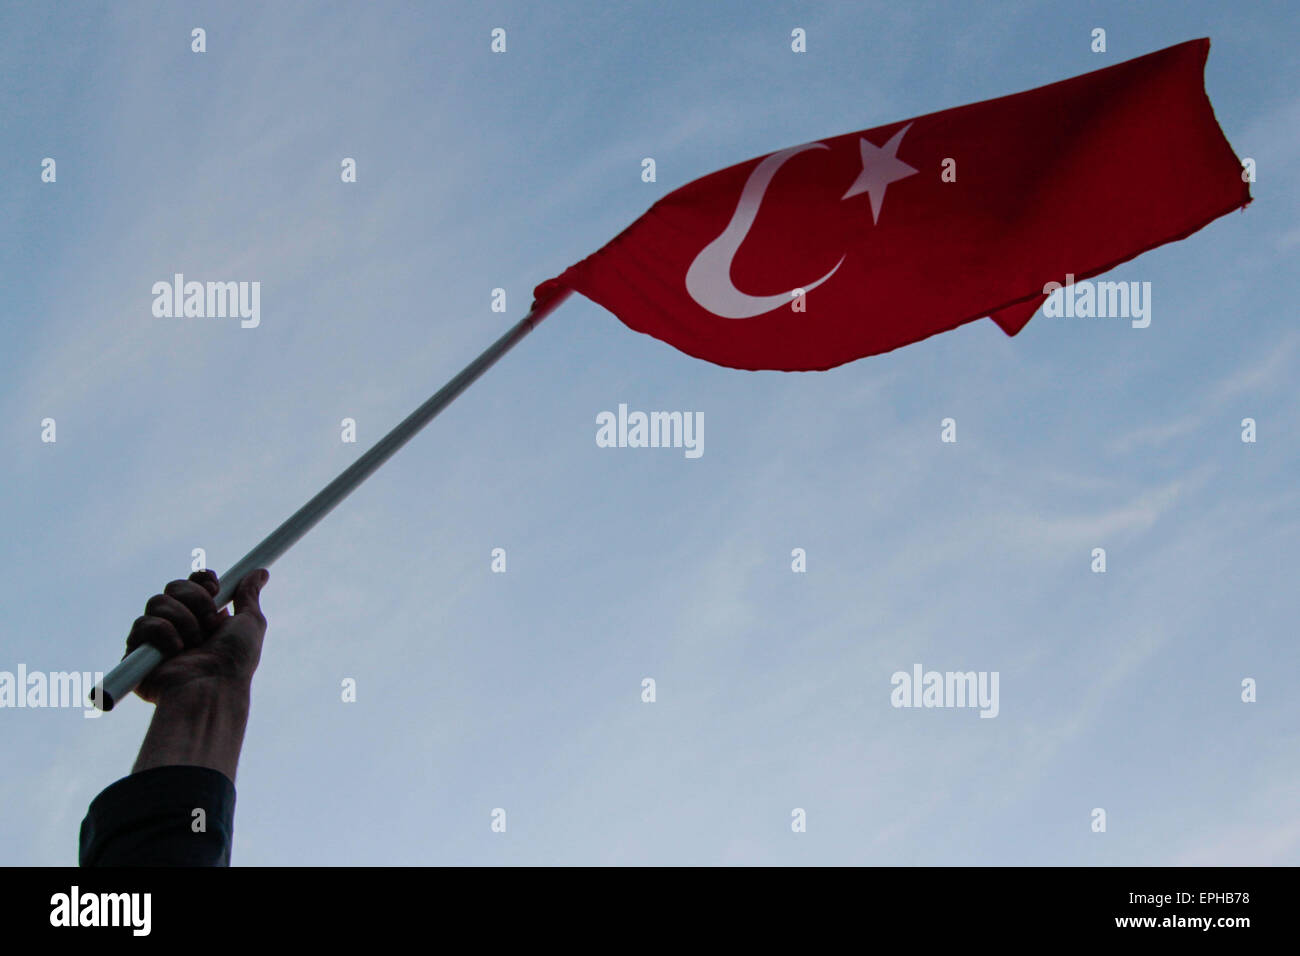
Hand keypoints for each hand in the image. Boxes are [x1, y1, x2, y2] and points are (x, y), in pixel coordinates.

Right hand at [126, 568, 269, 702]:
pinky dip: (163, 632)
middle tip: (210, 620)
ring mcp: (157, 639)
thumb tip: (260, 573)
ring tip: (194, 642)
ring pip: (157, 602)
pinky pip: (142, 624)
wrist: (212, 687)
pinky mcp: (138, 654)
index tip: (214, 587)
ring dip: (183, 618)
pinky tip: (176, 650)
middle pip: (174, 587)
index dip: (201, 581)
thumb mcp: (250, 624)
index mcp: (203, 617)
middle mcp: (179, 626)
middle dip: (195, 598)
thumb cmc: (235, 662)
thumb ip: (249, 596)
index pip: (192, 584)